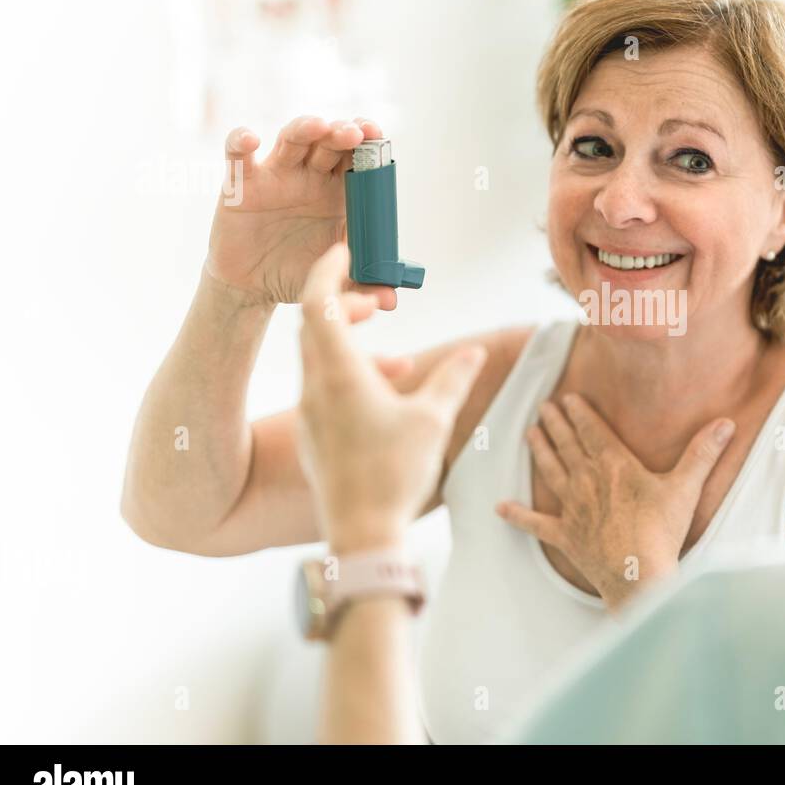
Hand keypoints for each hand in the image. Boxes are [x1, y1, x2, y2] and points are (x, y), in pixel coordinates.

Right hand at [204, 115, 398, 309]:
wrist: (254, 288)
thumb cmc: (300, 273)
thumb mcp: (334, 282)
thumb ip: (363, 287)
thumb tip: (391, 301)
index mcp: (340, 192)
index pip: (358, 158)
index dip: (369, 143)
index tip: (378, 137)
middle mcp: (310, 176)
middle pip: (329, 141)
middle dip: (343, 132)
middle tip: (355, 133)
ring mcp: (276, 175)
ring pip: (292, 140)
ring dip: (305, 129)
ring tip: (319, 126)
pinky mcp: (241, 185)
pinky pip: (238, 156)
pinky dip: (240, 142)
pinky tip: (251, 139)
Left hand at [296, 242, 486, 553]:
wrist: (361, 535)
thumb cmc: (394, 476)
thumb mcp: (433, 420)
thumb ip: (453, 378)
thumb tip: (475, 350)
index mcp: (339, 374)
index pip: (318, 302)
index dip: (328, 269)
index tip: (344, 250)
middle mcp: (315, 388)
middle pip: (316, 325)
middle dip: (348, 305)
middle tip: (380, 304)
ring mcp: (309, 414)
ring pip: (321, 359)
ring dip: (355, 347)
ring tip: (401, 365)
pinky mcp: (313, 436)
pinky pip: (325, 389)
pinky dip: (351, 377)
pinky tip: (385, 399)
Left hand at [494, 393, 734, 606]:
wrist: (638, 576)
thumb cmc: (662, 532)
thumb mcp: (685, 488)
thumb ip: (702, 453)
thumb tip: (726, 423)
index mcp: (614, 466)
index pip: (592, 431)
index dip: (581, 413)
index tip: (569, 397)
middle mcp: (588, 481)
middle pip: (567, 446)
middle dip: (556, 424)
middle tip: (544, 407)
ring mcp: (573, 509)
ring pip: (551, 472)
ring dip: (539, 451)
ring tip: (530, 433)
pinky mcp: (565, 536)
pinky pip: (536, 524)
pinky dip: (517, 516)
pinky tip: (500, 507)